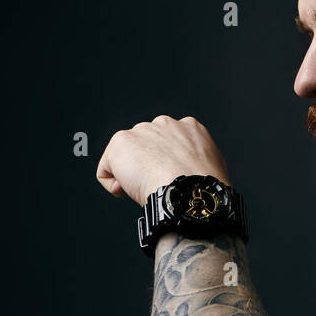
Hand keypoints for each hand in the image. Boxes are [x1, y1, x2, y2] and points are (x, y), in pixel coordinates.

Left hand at [95, 116, 231, 206]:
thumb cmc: (203, 189)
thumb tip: (182, 172)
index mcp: (190, 128)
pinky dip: (114, 186)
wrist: (189, 190)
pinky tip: (130, 192)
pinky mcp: (120, 142)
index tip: (171, 179)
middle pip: (145, 147)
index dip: (167, 165)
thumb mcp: (209, 169)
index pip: (169, 143)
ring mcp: (141, 131)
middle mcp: (164, 124)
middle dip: (148, 166)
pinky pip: (106, 171)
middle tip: (158, 184)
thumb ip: (193, 162)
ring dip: (132, 175)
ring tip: (148, 188)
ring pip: (126, 158)